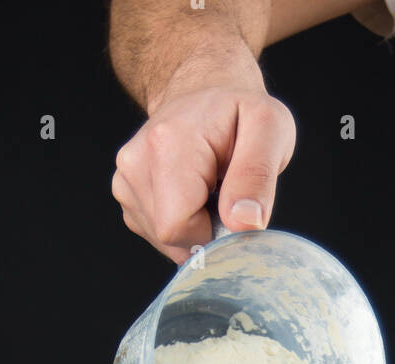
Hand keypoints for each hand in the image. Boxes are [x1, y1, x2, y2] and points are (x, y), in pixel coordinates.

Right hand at [112, 84, 295, 262]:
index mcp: (165, 144)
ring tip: (211, 191)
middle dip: (207, 231)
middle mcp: (135, 163)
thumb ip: (257, 177)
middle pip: (171, 238)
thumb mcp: (269, 129)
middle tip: (226, 196)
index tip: (234, 208)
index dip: (213, 232)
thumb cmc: (239, 110)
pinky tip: (194, 196)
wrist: (205, 90)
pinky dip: (185, 227)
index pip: (178, 226)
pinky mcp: (127, 196)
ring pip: (166, 242)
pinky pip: (160, 236)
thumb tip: (243, 223)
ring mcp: (125, 181)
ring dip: (197, 229)